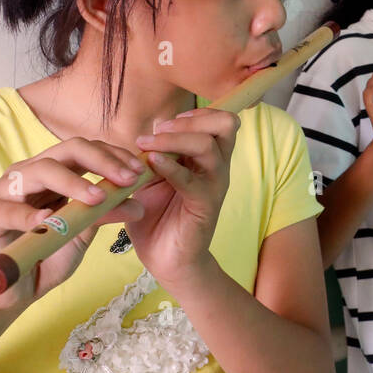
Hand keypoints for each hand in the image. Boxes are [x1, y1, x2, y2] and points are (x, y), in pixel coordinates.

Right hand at [0, 138, 147, 311]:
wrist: (14, 292)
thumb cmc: (46, 256)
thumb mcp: (82, 233)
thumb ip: (104, 214)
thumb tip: (138, 204)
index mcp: (52, 173)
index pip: (86, 150)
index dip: (114, 156)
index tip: (140, 171)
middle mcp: (28, 173)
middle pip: (66, 149)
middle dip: (101, 161)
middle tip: (126, 180)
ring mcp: (3, 189)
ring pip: (40, 170)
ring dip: (73, 182)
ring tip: (97, 198)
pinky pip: (9, 209)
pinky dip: (29, 214)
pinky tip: (48, 220)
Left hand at [128, 107, 239, 288]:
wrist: (165, 259)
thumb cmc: (158, 217)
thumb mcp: (152, 178)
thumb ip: (154, 155)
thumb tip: (148, 132)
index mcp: (208, 159)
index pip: (219, 120)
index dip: (195, 114)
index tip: (163, 124)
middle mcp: (217, 168)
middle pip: (225, 124)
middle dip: (189, 120)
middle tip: (159, 130)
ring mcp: (214, 186)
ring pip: (208, 146)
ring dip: (174, 140)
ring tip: (147, 147)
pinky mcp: (205, 206)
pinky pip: (192, 179)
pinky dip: (170, 166)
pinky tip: (151, 163)